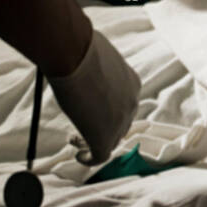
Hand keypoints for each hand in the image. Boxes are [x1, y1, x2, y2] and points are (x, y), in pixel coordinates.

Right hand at [48, 28, 140, 164]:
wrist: (75, 54)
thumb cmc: (81, 48)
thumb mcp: (97, 57)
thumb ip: (97, 69)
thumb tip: (81, 63)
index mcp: (133, 84)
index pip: (124, 105)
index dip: (108, 111)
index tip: (90, 110)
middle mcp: (132, 103)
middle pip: (120, 125)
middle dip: (102, 128)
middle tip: (81, 128)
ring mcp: (121, 121)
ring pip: (111, 141)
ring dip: (93, 143)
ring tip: (74, 139)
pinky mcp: (105, 137)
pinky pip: (100, 156)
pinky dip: (89, 158)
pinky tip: (77, 155)